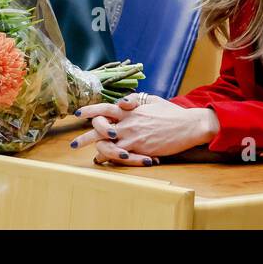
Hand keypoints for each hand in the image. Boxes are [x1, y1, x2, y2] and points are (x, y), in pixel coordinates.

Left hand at [71, 95, 219, 164]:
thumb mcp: (152, 100)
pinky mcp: (141, 150)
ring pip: (106, 146)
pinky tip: (108, 163)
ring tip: (92, 159)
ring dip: (97, 153)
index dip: (89, 110)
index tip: (78, 113)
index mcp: (130, 109)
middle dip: (84, 137)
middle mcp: (128, 123)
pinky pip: (121, 157)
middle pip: (99, 129)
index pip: (104, 107)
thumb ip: (135, 100)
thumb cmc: (171, 113)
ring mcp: (133, 137)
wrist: (188, 125)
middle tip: (73, 145)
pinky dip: (112, 160)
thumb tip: (124, 101)